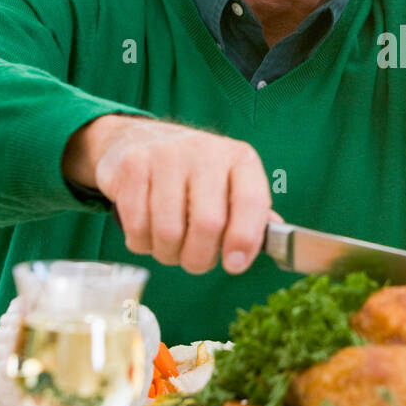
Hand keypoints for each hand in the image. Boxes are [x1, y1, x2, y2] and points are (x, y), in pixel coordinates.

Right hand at [62, 115, 277, 274]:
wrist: (140, 139)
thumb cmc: (194, 173)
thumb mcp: (231, 183)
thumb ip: (252, 213)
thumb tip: (274, 241)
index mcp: (239, 158)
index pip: (252, 201)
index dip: (245, 240)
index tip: (234, 265)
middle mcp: (205, 151)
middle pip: (208, 224)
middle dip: (200, 258)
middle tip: (195, 261)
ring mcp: (165, 156)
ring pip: (168, 232)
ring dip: (168, 254)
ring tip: (171, 247)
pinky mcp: (131, 167)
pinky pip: (136, 227)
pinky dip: (141, 243)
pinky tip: (147, 233)